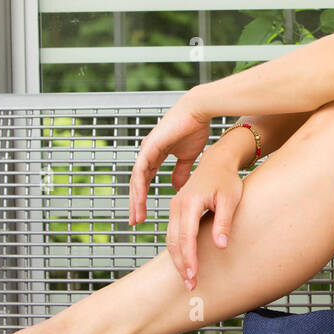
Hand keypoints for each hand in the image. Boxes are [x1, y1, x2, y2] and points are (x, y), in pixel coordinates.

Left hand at [127, 88, 212, 229]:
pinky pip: (141, 171)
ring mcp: (146, 150)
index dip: (143, 198)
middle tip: (135, 221)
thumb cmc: (194, 128)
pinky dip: (140, 186)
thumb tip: (177, 186)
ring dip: (136, 199)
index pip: (145, 181)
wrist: (198, 112)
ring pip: (136, 180)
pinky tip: (140, 198)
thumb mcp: (187, 156)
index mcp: (155, 156)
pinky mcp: (149, 147)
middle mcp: (147, 153)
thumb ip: (181, 171)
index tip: (144, 214)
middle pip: (137, 183)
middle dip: (136, 203)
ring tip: (137, 216)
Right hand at [163, 157, 243, 291]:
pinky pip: (172, 233)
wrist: (217, 162)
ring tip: (188, 278)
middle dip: (181, 265)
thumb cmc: (226, 179)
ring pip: (170, 240)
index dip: (189, 259)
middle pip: (174, 242)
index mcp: (190, 202)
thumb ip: (224, 223)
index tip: (194, 276)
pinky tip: (184, 262)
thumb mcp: (230, 199)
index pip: (186, 237)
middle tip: (191, 285)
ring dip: (177, 260)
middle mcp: (177, 205)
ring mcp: (174, 207)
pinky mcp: (176, 210)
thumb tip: (220, 246)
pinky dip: (176, 250)